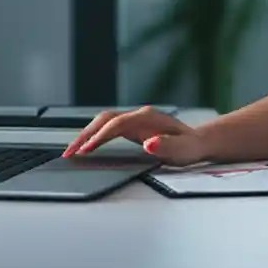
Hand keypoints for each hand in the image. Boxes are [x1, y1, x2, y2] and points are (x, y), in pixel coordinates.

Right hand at [63, 106, 208, 165]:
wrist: (198, 141)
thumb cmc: (191, 147)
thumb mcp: (183, 150)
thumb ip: (167, 147)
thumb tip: (148, 143)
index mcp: (148, 118)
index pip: (116, 124)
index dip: (100, 136)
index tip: (86, 149)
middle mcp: (139, 115)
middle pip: (104, 119)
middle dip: (85, 134)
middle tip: (69, 152)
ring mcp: (135, 119)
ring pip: (103, 122)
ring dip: (86, 134)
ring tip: (71, 151)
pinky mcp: (133, 126)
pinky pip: (107, 128)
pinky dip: (94, 136)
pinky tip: (86, 147)